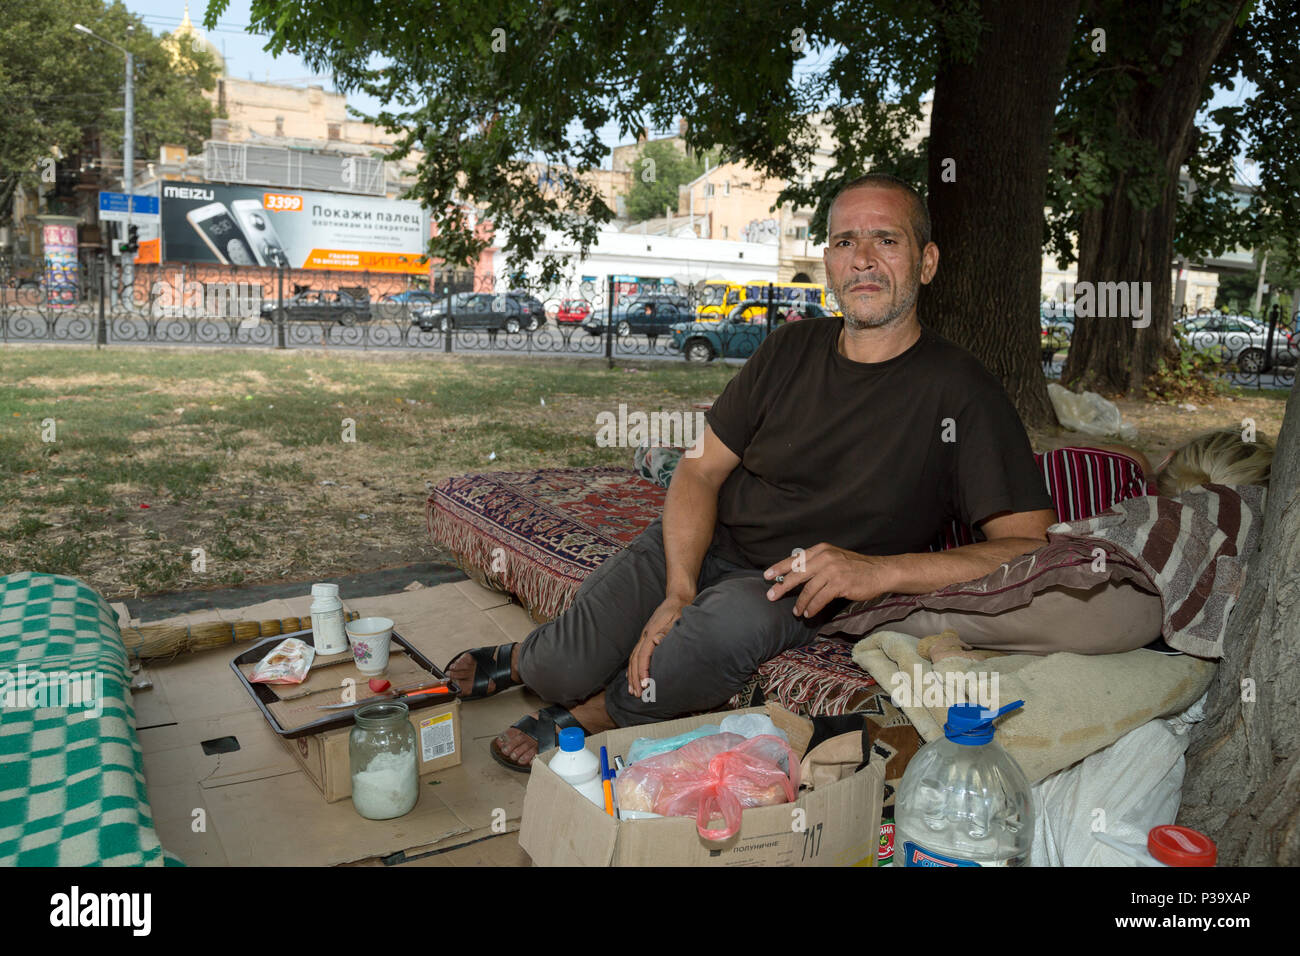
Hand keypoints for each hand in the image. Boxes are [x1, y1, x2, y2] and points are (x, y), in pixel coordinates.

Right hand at [627, 594, 688, 696]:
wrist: (678, 597)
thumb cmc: (680, 609)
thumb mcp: (677, 619)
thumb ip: (667, 630)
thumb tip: (656, 640)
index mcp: (651, 633)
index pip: (643, 656)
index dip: (643, 672)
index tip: (645, 686)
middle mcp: (645, 635)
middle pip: (635, 660)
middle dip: (635, 678)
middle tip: (637, 695)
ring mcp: (645, 636)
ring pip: (633, 658)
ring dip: (632, 675)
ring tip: (632, 690)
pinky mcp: (647, 636)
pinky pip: (636, 654)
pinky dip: (633, 667)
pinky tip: (632, 675)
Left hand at [763, 544, 894, 617]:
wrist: (880, 572)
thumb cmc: (855, 567)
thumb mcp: (834, 558)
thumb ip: (816, 564)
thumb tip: (794, 575)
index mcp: (822, 550)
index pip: (796, 559)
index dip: (780, 567)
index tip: (767, 576)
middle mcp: (825, 558)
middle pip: (797, 573)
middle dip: (782, 586)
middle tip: (771, 596)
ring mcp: (833, 570)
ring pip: (808, 589)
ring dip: (800, 602)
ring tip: (796, 611)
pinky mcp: (840, 584)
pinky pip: (820, 598)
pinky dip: (812, 607)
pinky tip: (808, 613)